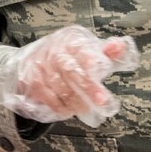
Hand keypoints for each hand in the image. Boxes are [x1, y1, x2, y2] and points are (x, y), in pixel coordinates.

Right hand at [0, 25, 137, 127]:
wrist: (28, 61)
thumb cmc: (65, 58)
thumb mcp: (85, 50)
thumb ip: (105, 51)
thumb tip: (122, 46)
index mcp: (69, 41)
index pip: (79, 48)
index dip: (88, 56)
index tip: (97, 64)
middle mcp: (53, 51)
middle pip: (70, 69)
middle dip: (87, 86)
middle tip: (101, 101)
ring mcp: (40, 67)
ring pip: (59, 86)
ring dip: (75, 101)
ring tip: (87, 109)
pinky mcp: (31, 81)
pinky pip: (47, 97)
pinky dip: (59, 106)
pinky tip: (68, 110)